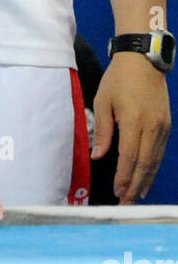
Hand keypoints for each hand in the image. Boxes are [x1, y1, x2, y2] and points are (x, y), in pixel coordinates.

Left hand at [91, 53, 170, 202]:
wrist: (143, 60)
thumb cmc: (118, 79)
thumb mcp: (103, 101)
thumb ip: (103, 131)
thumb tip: (98, 156)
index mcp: (134, 121)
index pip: (129, 157)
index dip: (124, 177)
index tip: (117, 193)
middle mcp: (152, 127)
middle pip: (145, 164)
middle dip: (135, 186)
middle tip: (126, 203)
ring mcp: (162, 127)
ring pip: (155, 161)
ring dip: (145, 180)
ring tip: (136, 196)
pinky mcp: (167, 125)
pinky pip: (160, 151)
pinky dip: (153, 167)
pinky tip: (147, 177)